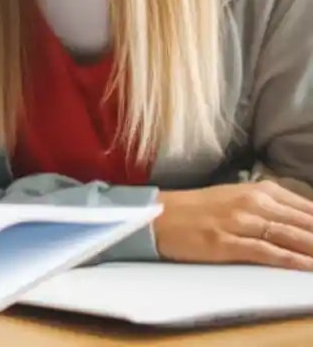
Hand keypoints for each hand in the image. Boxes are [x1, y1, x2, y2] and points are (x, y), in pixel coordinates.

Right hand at [154, 182, 312, 270]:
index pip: (309, 209)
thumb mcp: (239, 199)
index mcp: (260, 190)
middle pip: (305, 224)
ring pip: (291, 237)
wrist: (158, 216)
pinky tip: (307, 266)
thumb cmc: (199, 210)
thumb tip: (306, 222)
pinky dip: (291, 260)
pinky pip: (267, 252)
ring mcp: (240, 222)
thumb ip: (272, 208)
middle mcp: (253, 202)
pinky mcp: (226, 242)